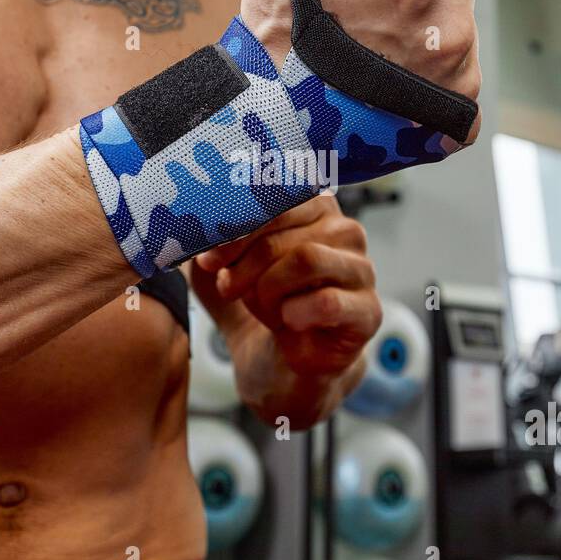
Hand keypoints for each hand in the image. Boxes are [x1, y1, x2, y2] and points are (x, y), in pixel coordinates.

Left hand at [192, 195, 380, 426]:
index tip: (209, 256)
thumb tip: (192, 219)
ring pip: (307, 258)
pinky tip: (288, 322)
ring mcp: (362, 270)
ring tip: (260, 306)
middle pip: (288, 230)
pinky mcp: (368, 311)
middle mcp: (345, 231)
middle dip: (246, 263)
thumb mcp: (228, 265)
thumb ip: (213, 239)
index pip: (278, 198)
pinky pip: (328, 301)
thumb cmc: (263, 301)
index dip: (238, 226)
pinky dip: (295, 314)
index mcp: (315, 208)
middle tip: (226, 286)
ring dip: (269, 288)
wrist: (285, 360)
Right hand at [239, 0, 481, 144]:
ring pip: (460, 26)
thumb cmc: (275, 37)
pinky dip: (434, 80)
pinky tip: (390, 90)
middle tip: (364, 21)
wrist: (269, 132)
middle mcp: (448, 31)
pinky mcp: (463, 118)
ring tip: (372, 59)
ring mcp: (459, 79)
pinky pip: (463, 76)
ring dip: (427, 31)